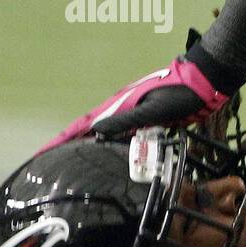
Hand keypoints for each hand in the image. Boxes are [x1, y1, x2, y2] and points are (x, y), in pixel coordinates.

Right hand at [38, 37, 231, 153]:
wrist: (205, 81)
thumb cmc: (181, 94)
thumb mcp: (154, 110)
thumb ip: (127, 120)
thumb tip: (96, 131)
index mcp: (117, 106)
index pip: (82, 127)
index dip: (61, 141)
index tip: (41, 155)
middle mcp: (122, 110)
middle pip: (89, 131)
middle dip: (69, 147)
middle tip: (51, 165)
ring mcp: (134, 114)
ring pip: (106, 134)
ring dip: (90, 147)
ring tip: (75, 164)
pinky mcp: (149, 120)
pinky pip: (124, 136)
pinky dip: (113, 146)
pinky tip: (113, 156)